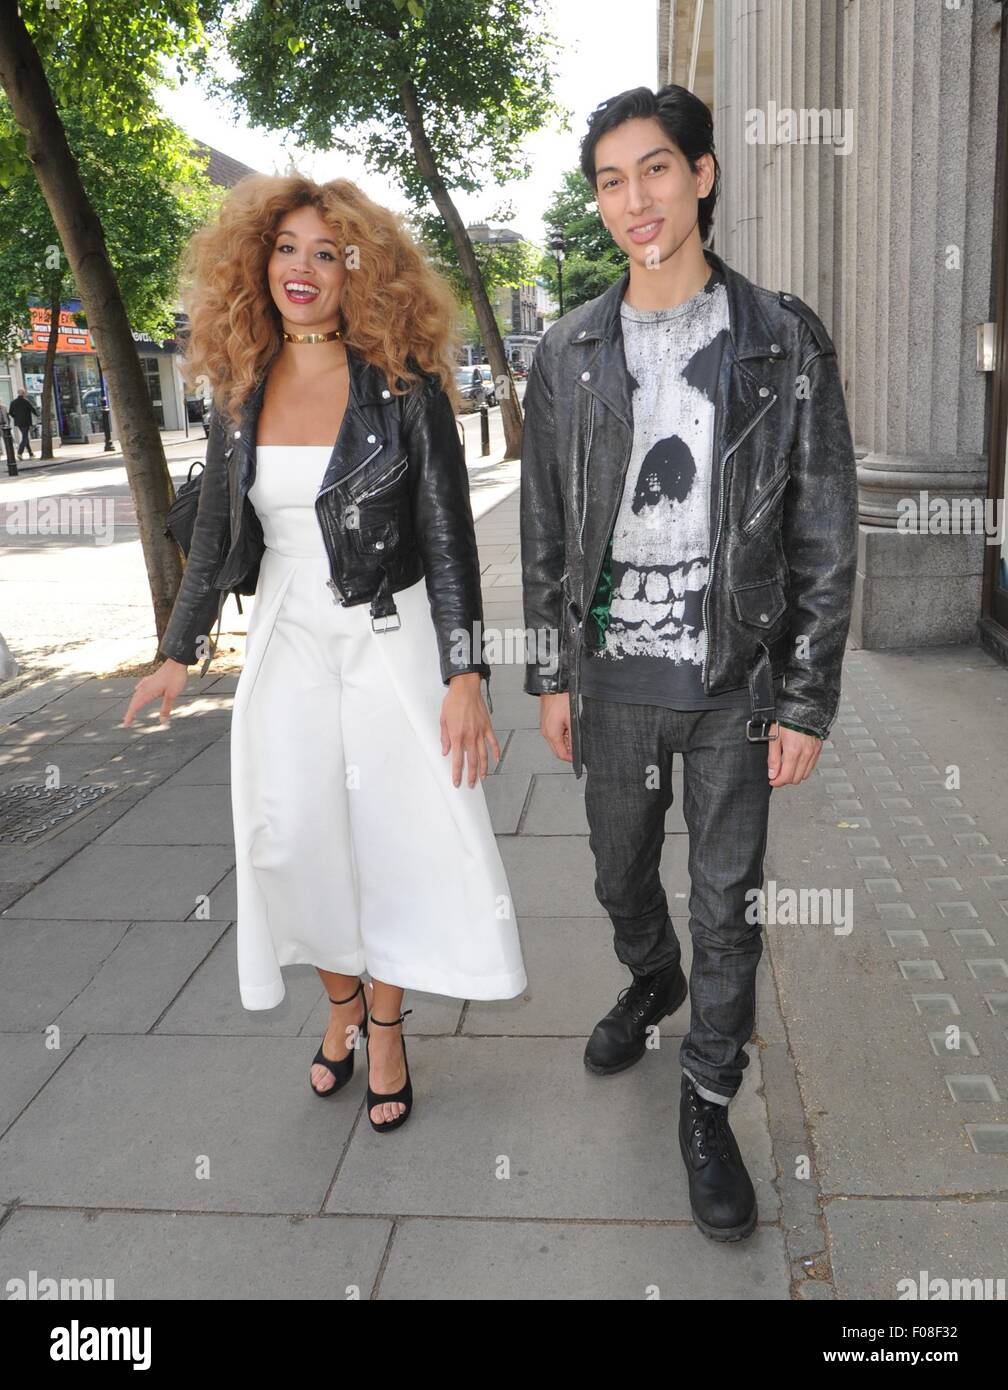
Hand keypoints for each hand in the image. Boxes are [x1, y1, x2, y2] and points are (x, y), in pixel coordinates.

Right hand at [122, 658, 188, 726]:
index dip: (129, 716)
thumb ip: (166, 708)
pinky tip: (137, 690)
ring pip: (137, 694)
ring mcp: (148, 682)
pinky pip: (141, 687)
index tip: (125, 725)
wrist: (177, 661)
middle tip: (127, 721)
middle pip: (134, 701)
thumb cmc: (175, 677)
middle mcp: (145, 687)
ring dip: (133, 703)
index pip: (135, 707)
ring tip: (132, 709)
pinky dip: (138, 692)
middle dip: (130, 711)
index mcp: (147, 692)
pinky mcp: (152, 678)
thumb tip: (162, 721)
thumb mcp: (171, 695)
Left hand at [441, 672, 499, 786]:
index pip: (457, 760)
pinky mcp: (487, 727)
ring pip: (483, 755)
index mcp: (457, 736)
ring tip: (483, 777)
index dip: (457, 773)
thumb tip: (446, 751)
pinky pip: (493, 742)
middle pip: (472, 761)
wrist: (465, 689)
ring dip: (484, 768)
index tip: (457, 782)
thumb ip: (445, 738)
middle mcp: (470, 736)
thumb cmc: (453, 702)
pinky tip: (496, 760)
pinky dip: (496, 752)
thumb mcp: (443, 720)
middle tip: (471, 785)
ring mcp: (480, 732)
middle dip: (471, 775)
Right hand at [539, 690, 571, 762]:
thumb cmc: (560, 700)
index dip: (570, 758)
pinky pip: (552, 734)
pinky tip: (566, 728)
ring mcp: (544, 728)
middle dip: (567, 751)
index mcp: (552, 734)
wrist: (553, 689)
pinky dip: (560, 735)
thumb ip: (573, 737)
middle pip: (557, 750)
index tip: (577, 757)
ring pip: (555, 742)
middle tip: (576, 747)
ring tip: (572, 733)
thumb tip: (575, 747)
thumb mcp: (571, 721)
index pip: (561, 754)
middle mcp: (546, 733)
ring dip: (564, 742)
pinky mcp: (545, 723)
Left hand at [767, 722, 820, 785]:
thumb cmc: (787, 719)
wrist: (803, 708)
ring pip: (804, 775)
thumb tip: (772, 773)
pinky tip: (796, 763)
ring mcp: (813, 752)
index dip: (777, 782)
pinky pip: (811, 767)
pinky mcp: (818, 750)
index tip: (772, 780)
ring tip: (786, 769)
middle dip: (785, 779)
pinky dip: (803, 769)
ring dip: (794, 775)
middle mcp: (805, 753)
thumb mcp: (774, 738)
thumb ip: (773, 758)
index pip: (786, 777)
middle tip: (777, 775)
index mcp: (793, 751)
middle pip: (796, 778)